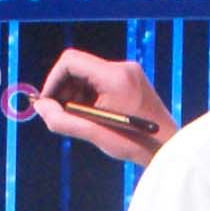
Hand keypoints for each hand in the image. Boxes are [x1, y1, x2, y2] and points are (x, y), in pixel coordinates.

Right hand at [36, 49, 177, 165]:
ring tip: (79, 120)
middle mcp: (123, 68)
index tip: (49, 103)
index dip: (53, 81)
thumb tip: (40, 106)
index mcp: (114, 76)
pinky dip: (90, 97)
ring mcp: (129, 73)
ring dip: (76, 95)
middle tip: (61, 115)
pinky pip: (101, 82)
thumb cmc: (134, 143)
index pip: (70, 61)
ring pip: (88, 75)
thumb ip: (62, 120)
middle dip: (64, 89)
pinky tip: (93, 117)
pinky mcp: (132, 82)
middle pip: (78, 67)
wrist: (169, 149)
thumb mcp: (93, 133)